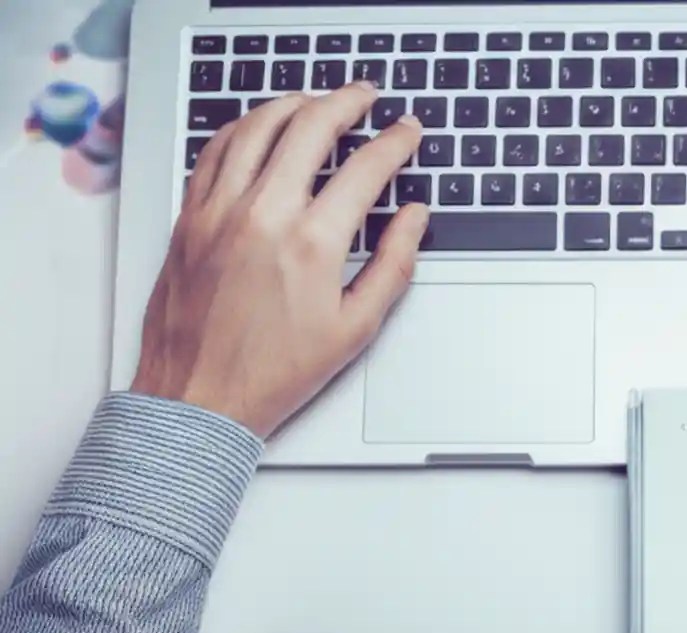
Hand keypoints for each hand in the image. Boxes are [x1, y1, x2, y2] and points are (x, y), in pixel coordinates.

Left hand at [130, 82, 427, 436]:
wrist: (198, 398)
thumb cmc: (273, 373)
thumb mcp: (355, 328)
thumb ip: (393, 264)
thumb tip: (414, 219)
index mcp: (312, 244)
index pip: (366, 167)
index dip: (396, 141)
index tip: (407, 131)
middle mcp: (263, 215)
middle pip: (311, 126)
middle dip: (348, 101)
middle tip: (367, 97)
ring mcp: (220, 211)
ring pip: (259, 126)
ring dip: (295, 102)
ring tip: (318, 100)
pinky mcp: (190, 217)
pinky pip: (216, 150)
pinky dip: (245, 126)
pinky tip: (262, 126)